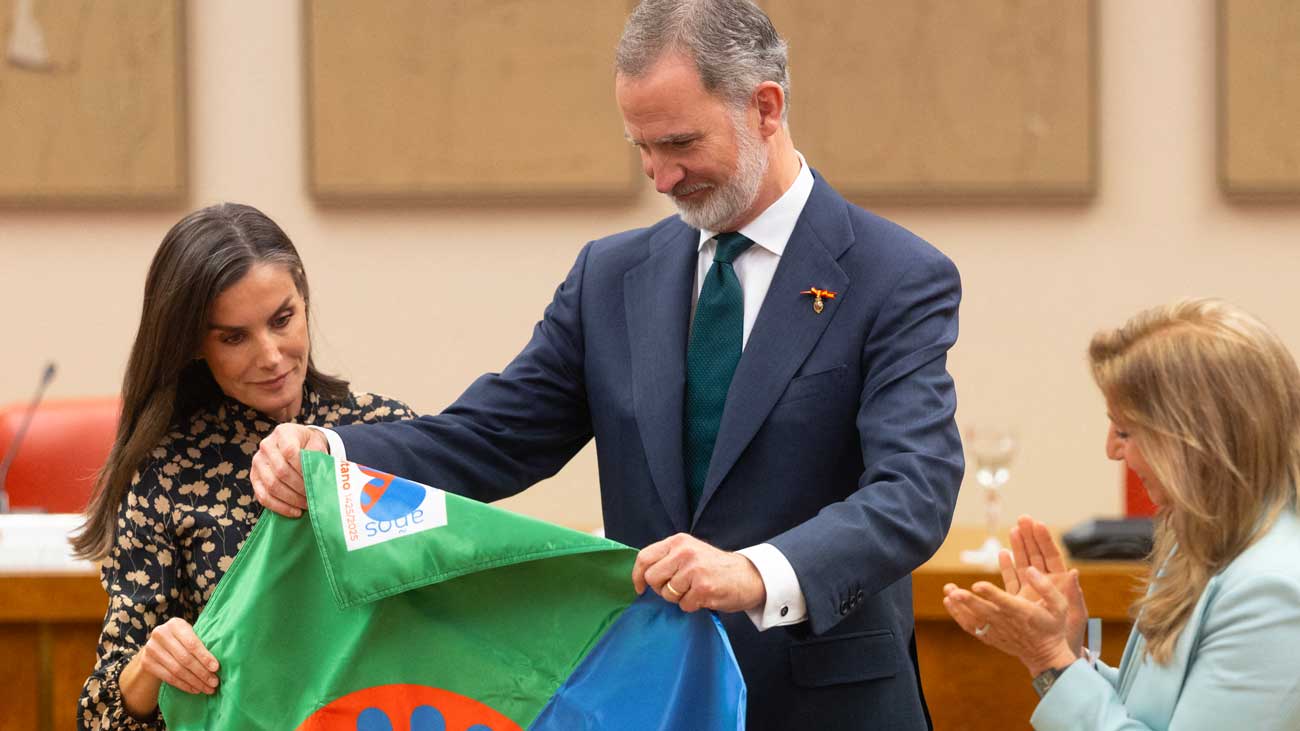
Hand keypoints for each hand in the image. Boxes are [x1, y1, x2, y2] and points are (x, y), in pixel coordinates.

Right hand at [121, 617, 218, 716]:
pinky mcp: (147, 663)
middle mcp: (160, 634)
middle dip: (202, 673)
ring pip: (177, 670)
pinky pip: (168, 678)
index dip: (205, 657)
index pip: (192, 643)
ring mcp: (151, 649)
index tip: (216, 668)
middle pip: (185, 659)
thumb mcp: (189, 633)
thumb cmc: (182, 639)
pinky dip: (184, 685)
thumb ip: (201, 641)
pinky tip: (195, 689)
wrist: (157, 645)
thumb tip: (221, 661)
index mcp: (175, 624)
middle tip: (215, 683)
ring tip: (208, 689)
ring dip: (195, 682)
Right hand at [250, 424, 327, 517]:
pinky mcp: (254, 478)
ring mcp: (257, 462)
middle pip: (281, 471)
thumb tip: (317, 479)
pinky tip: (295, 512)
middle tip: (313, 497)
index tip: (315, 480)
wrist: (299, 445)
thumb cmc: (309, 446)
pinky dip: (280, 507)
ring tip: (307, 505)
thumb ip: (316, 457)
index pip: (290, 451)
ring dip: (292, 499)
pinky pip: (263, 497)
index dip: (303, 469)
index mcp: (283, 433)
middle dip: (300, 487)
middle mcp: (266, 445)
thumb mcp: (317, 445)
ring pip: (272, 486)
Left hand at [631, 533, 765, 613]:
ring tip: (695, 590)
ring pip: (667, 594)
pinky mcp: (703, 588)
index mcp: (678, 541)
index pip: (644, 557)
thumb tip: (641, 576)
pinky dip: (692, 606)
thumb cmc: (715, 567)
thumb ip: (668, 558)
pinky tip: (704, 596)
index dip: (637, 576)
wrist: (749, 575)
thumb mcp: (690, 552)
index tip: (640, 588)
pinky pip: (684, 605)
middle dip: (661, 589)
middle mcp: (684, 552)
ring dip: (679, 598)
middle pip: (652, 578)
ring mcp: (694, 570)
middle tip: (678, 588)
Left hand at [944, 566, 1078, 675]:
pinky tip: (949, 604)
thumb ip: (1046, 587)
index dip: (992, 594)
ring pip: (975, 620)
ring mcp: (998, 632)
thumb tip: (1031, 569)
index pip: (1005, 603)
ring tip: (947, 592)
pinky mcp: (991, 637)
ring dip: (959, 607)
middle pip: (985, 611)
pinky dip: (959, 617)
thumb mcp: (1060, 606)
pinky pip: (972, 628)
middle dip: (968, 602)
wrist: (1046, 656)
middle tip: (953, 591)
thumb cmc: (1052, 626)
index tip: (978, 585)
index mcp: (1024, 613)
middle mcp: (1008, 623)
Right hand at [1003, 515, 1088, 654]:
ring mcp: (1031, 590)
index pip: (1052, 556)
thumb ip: (1074, 594)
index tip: (1037, 523)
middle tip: (1022, 518)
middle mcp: (1045, 583)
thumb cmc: (1068, 635)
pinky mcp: (1018, 599)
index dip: (1044, 539)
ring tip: (1013, 529)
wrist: (1053, 653)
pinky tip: (1003, 553)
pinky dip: (1007, 565)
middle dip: (1030, 536)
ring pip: (1023, 563)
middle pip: (1036, 554)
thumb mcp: (1075, 615)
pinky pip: (1012, 578)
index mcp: (1060, 584)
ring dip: (1018, 546)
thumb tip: (1074, 572)